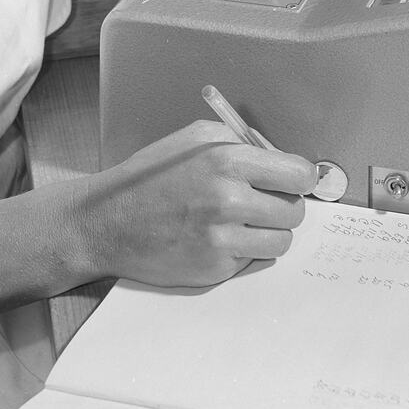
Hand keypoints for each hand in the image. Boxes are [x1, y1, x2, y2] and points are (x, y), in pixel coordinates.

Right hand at [85, 122, 317, 288]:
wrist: (107, 222)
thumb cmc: (151, 176)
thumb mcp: (196, 138)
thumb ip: (243, 142)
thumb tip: (280, 157)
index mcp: (228, 160)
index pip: (299, 175)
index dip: (301, 178)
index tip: (294, 180)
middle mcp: (228, 200)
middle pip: (295, 211)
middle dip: (284, 205)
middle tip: (264, 201)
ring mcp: (221, 239)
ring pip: (281, 241)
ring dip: (270, 232)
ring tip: (245, 221)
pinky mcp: (214, 270)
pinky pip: (253, 261)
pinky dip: (244, 251)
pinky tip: (220, 238)